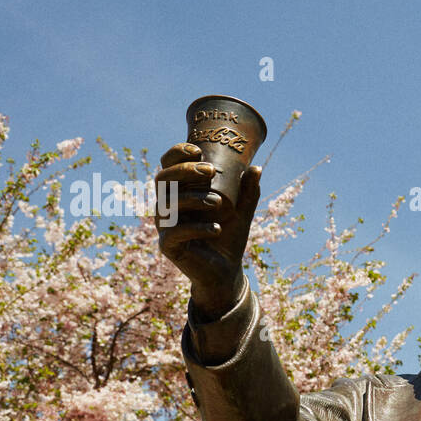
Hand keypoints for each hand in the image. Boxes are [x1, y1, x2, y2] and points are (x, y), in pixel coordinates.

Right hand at [155, 143, 261, 316]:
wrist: (227, 270)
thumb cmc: (229, 235)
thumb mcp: (241, 211)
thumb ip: (248, 191)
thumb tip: (257, 168)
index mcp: (180, 191)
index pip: (168, 165)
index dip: (177, 154)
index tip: (197, 150)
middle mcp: (167, 205)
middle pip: (163, 179)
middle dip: (184, 171)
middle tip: (210, 171)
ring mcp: (165, 226)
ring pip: (168, 204)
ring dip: (194, 198)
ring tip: (218, 202)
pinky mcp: (168, 246)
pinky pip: (176, 233)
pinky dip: (197, 228)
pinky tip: (216, 229)